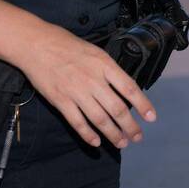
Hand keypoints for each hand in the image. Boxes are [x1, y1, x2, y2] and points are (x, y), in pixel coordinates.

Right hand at [13, 25, 156, 148]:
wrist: (36, 44)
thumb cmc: (66, 44)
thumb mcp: (95, 51)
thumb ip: (109, 70)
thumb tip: (125, 88)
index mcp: (104, 65)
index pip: (130, 88)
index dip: (143, 105)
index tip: (151, 118)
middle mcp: (93, 80)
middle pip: (117, 109)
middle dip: (130, 126)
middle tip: (137, 137)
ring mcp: (76, 92)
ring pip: (100, 119)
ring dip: (113, 134)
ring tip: (121, 143)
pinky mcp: (61, 101)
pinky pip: (78, 123)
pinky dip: (88, 135)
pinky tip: (96, 142)